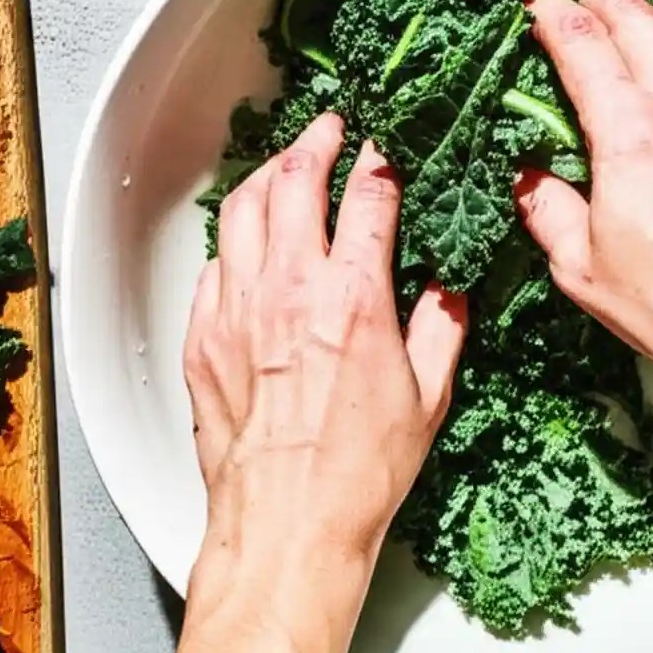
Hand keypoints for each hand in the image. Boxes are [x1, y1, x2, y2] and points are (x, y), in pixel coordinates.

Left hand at [178, 113, 467, 652]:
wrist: (289, 524)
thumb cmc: (358, 473)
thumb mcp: (428, 397)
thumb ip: (441, 328)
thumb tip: (447, 291)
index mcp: (353, 299)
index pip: (366, 196)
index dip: (379, 160)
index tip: (385, 148)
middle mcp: (289, 293)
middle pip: (293, 182)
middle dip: (315, 141)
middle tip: (329, 128)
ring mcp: (237, 312)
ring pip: (241, 212)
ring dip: (266, 176)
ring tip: (284, 166)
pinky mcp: (204, 339)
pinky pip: (214, 266)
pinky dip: (234, 241)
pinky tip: (247, 244)